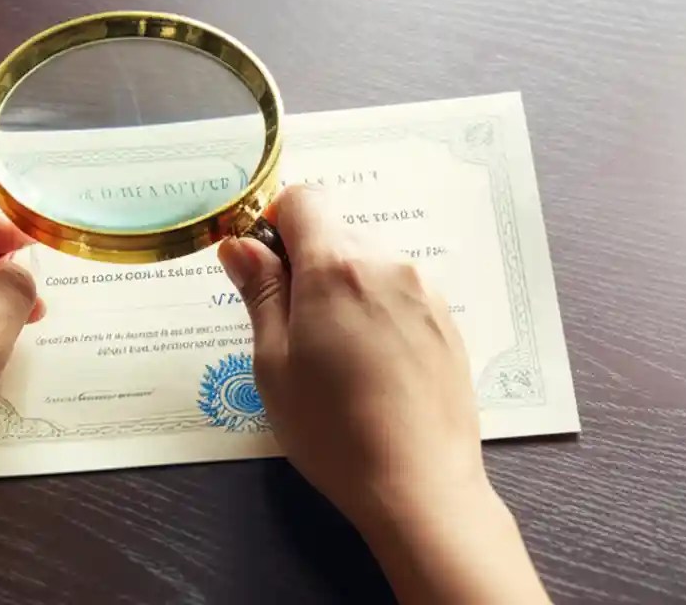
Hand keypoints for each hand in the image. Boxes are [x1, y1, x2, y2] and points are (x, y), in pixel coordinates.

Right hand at [218, 184, 481, 523]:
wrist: (419, 485)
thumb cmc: (333, 431)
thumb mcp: (274, 363)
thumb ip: (260, 292)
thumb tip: (239, 245)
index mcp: (337, 267)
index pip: (303, 199)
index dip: (274, 225)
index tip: (264, 269)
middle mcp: (387, 264)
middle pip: (336, 233)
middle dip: (307, 265)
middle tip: (293, 331)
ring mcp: (424, 291)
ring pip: (369, 264)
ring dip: (344, 290)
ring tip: (336, 359)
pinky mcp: (446, 321)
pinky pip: (399, 294)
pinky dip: (377, 313)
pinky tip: (372, 369)